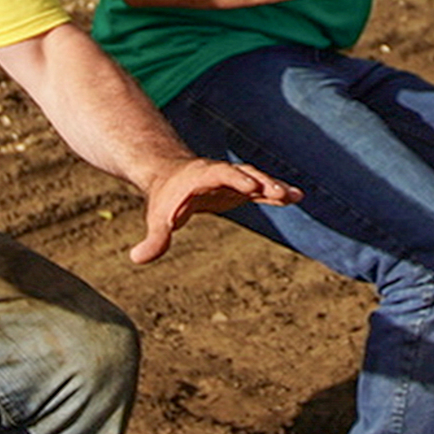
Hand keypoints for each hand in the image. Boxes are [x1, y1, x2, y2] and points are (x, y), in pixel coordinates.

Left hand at [128, 157, 298, 263]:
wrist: (173, 179)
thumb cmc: (166, 199)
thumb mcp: (159, 219)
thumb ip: (154, 239)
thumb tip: (136, 259)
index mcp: (203, 176)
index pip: (221, 175)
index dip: (236, 180)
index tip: (250, 187)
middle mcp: (224, 174)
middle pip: (246, 175)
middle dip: (262, 183)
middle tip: (279, 192)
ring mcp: (236, 180)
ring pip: (259, 181)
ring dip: (276, 188)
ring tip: (295, 196)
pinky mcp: (244, 189)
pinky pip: (264, 191)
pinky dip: (279, 194)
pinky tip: (298, 198)